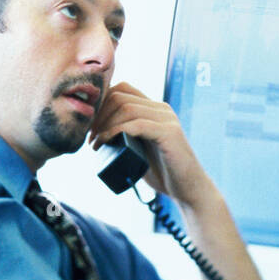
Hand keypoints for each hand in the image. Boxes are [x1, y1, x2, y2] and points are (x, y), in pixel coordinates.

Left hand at [89, 81, 216, 209]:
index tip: (90, 126)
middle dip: (98, 115)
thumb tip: (97, 134)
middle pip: (119, 96)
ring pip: (125, 108)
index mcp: (154, 109)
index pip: (122, 89)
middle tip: (90, 137)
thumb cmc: (163, 173)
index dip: (101, 104)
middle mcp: (161, 109)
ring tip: (95, 143)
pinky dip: (115, 131)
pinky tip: (105, 142)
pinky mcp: (169, 133)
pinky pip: (135, 124)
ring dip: (104, 125)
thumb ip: (125, 137)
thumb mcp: (139, 149)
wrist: (188, 190)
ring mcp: (166, 119)